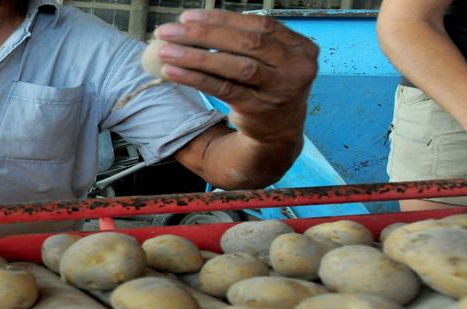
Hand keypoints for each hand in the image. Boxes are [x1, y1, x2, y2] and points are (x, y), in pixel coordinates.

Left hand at [152, 9, 318, 146]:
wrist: (279, 133)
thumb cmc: (268, 87)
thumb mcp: (271, 60)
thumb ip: (247, 41)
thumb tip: (194, 24)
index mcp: (300, 48)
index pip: (259, 25)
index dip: (222, 19)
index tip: (188, 17)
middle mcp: (295, 67)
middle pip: (247, 43)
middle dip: (204, 34)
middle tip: (169, 31)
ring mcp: (279, 90)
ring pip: (235, 66)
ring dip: (196, 56)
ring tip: (166, 51)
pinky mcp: (259, 109)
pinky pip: (223, 89)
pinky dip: (197, 78)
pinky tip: (174, 72)